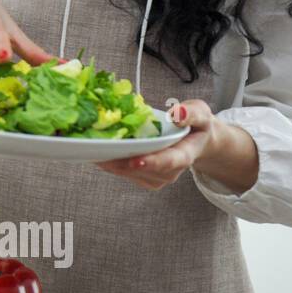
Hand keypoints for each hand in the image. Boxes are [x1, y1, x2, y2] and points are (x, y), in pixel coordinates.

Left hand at [95, 99, 213, 189]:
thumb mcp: (200, 113)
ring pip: (128, 172)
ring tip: (91, 147)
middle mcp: (170, 171)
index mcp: (185, 155)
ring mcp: (156, 177)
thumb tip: (177, 113)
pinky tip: (96, 151)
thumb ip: (191, 113)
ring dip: (110, 161)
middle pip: (141, 169)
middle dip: (119, 160)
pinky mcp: (144, 179)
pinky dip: (109, 162)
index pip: (169, 161)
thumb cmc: (197, 125)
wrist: (195, 141)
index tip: (135, 161)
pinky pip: (123, 172)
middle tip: (96, 148)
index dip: (152, 162)